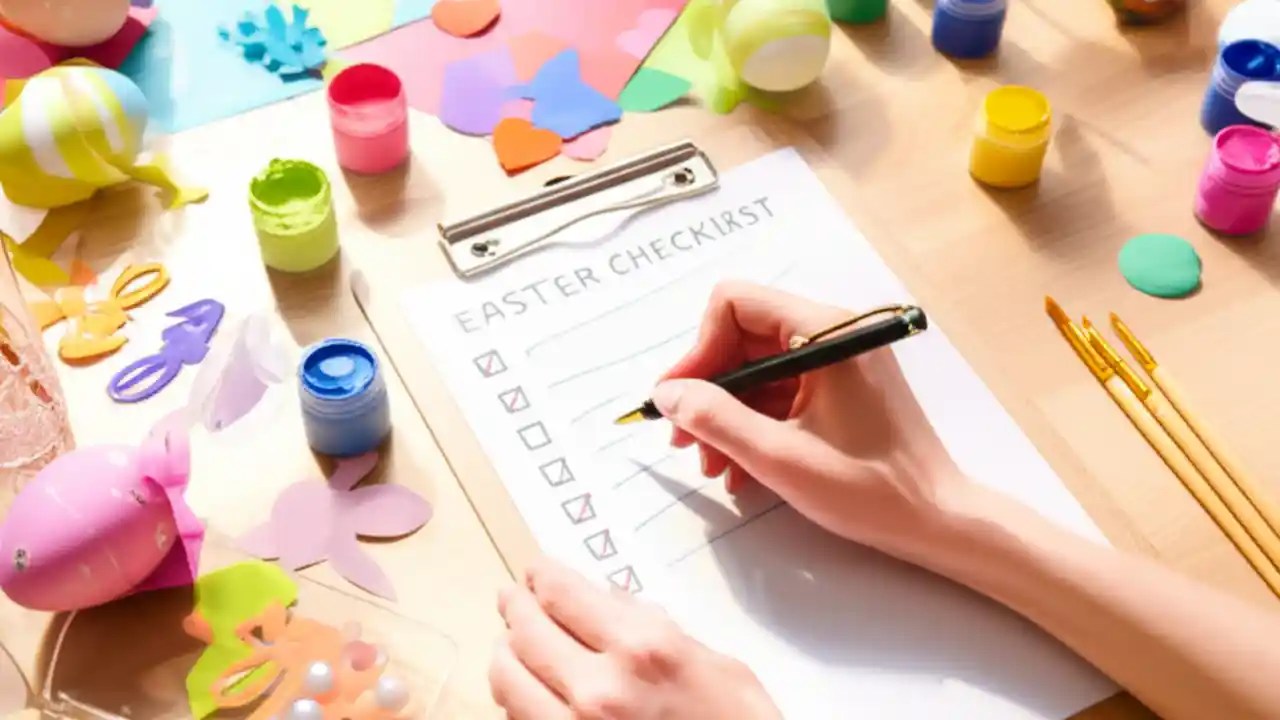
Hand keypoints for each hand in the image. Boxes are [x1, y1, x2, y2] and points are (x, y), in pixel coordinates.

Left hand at [490, 558, 780, 719]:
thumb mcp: (714, 664)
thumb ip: (656, 628)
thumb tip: (609, 603)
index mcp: (642, 649)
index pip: (561, 594)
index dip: (539, 576)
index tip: (534, 571)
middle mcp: (599, 688)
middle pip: (524, 631)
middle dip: (514, 607)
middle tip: (512, 598)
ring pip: (507, 678)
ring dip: (505, 652)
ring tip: (512, 642)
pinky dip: (516, 698)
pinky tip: (527, 689)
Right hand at [655, 281, 970, 560]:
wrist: (936, 521)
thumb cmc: (869, 489)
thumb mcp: (778, 456)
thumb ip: (715, 418)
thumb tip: (668, 394)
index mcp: (825, 333)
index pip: (735, 304)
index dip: (699, 350)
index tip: (680, 401)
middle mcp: (833, 335)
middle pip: (743, 338)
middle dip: (708, 390)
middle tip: (682, 440)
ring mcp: (840, 363)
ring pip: (758, 370)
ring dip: (726, 415)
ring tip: (712, 466)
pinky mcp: (843, 390)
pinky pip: (782, 393)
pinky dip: (755, 425)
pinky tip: (741, 470)